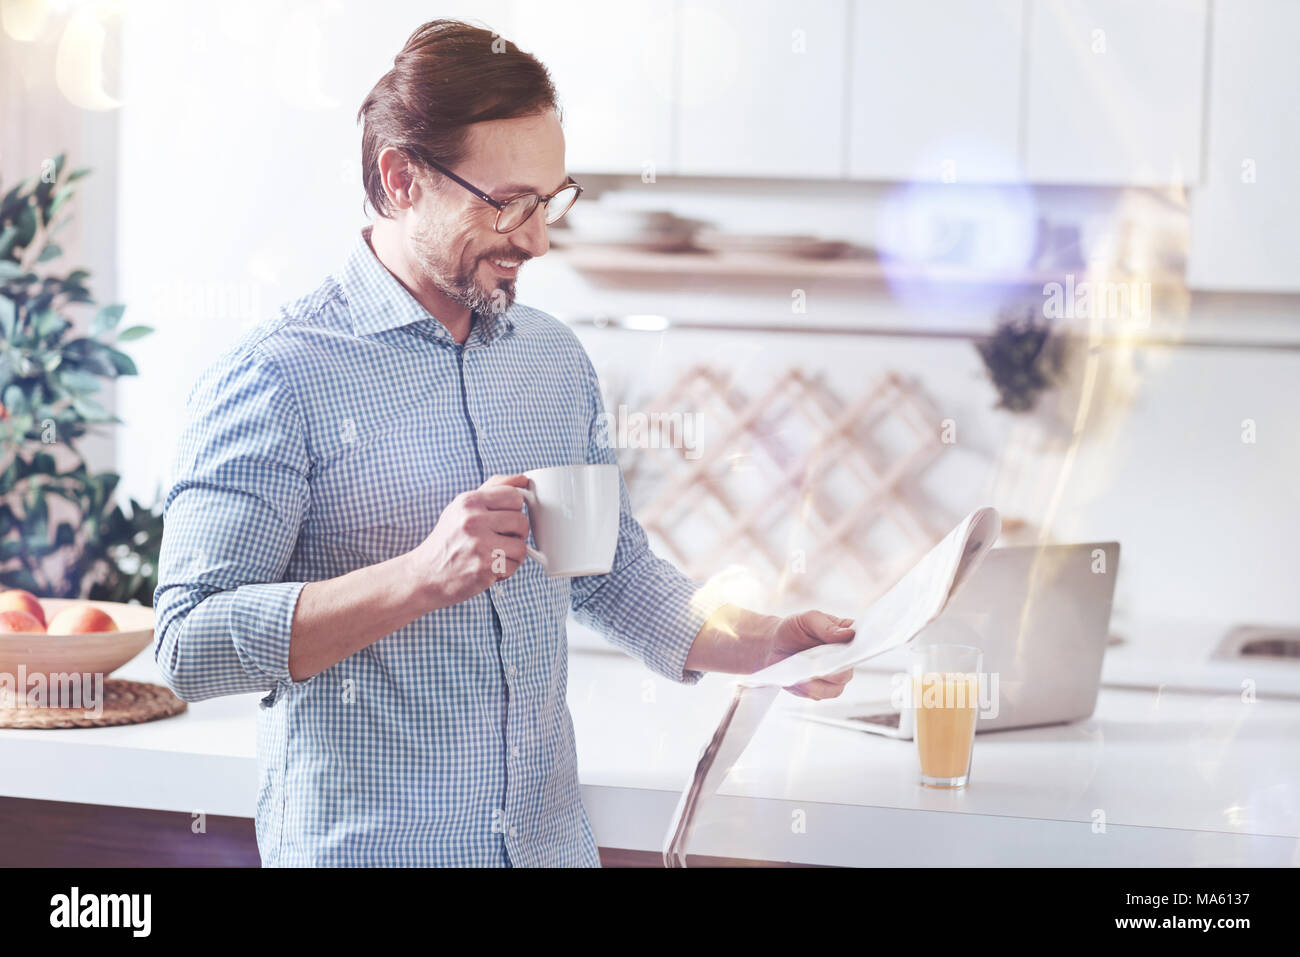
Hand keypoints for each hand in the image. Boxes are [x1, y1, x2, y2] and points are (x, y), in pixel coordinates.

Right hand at [407, 474, 530, 609]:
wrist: (425, 575)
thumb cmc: (447, 540)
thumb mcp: (462, 507)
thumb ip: (493, 490)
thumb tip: (522, 480)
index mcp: (469, 501)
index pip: (514, 496)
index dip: (514, 509)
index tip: (504, 519)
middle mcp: (473, 520)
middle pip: (522, 521)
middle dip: (516, 533)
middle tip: (499, 540)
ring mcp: (479, 545)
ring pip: (521, 546)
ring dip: (512, 554)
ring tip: (493, 554)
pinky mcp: (485, 568)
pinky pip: (514, 565)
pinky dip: (506, 570)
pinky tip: (489, 568)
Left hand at [762, 610, 856, 699]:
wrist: (773, 645)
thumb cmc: (795, 629)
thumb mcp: (808, 619)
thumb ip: (827, 626)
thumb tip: (849, 634)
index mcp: (848, 638)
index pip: (863, 645)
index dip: (858, 649)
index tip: (843, 650)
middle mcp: (845, 660)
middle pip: (847, 671)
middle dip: (831, 668)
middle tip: (815, 660)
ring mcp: (834, 678)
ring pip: (835, 688)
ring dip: (816, 681)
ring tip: (801, 669)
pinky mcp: (820, 690)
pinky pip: (819, 695)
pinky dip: (806, 687)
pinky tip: (796, 677)